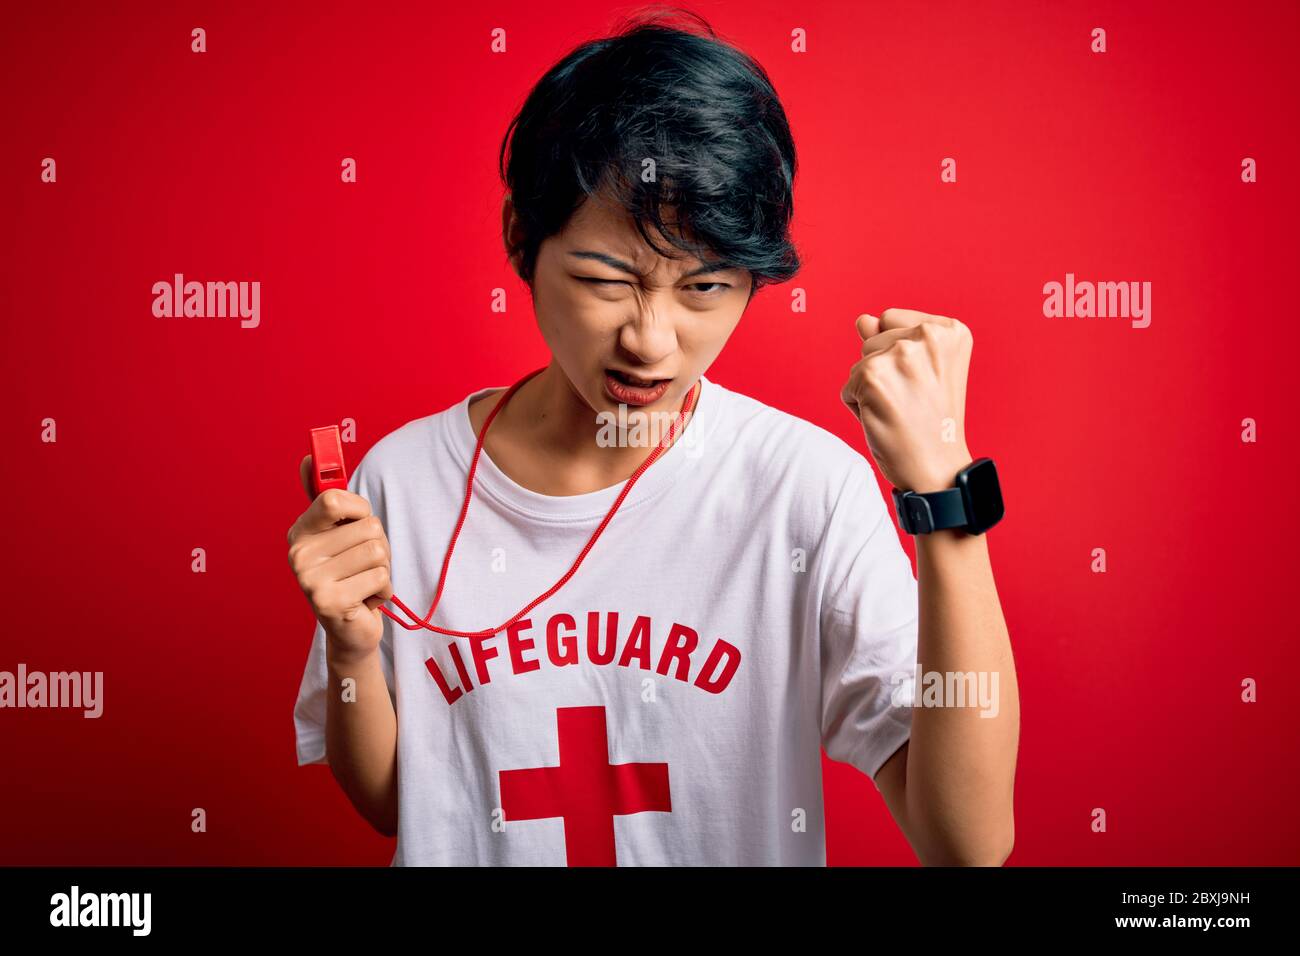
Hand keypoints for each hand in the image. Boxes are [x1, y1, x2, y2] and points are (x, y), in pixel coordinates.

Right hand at [286, 455, 392, 661]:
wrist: (350, 630)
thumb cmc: (350, 575)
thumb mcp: (338, 535)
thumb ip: (327, 499)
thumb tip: (308, 458)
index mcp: (299, 533)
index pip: (334, 499)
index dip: (359, 509)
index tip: (357, 523)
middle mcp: (298, 555)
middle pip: (368, 526)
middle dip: (379, 545)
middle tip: (362, 566)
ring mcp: (310, 581)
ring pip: (377, 551)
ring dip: (383, 568)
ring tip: (364, 582)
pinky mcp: (330, 602)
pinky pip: (381, 577)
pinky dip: (384, 590)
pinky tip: (366, 600)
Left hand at [840, 308, 974, 492]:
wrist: (937, 469)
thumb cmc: (932, 424)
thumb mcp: (922, 372)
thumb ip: (892, 339)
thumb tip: (863, 320)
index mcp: (949, 331)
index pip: (891, 319)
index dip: (897, 355)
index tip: (923, 382)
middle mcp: (928, 336)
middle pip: (872, 339)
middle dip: (883, 370)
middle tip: (913, 402)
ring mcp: (900, 354)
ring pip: (859, 364)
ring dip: (870, 390)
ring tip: (901, 411)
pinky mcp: (873, 376)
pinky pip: (848, 387)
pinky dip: (859, 407)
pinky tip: (886, 421)